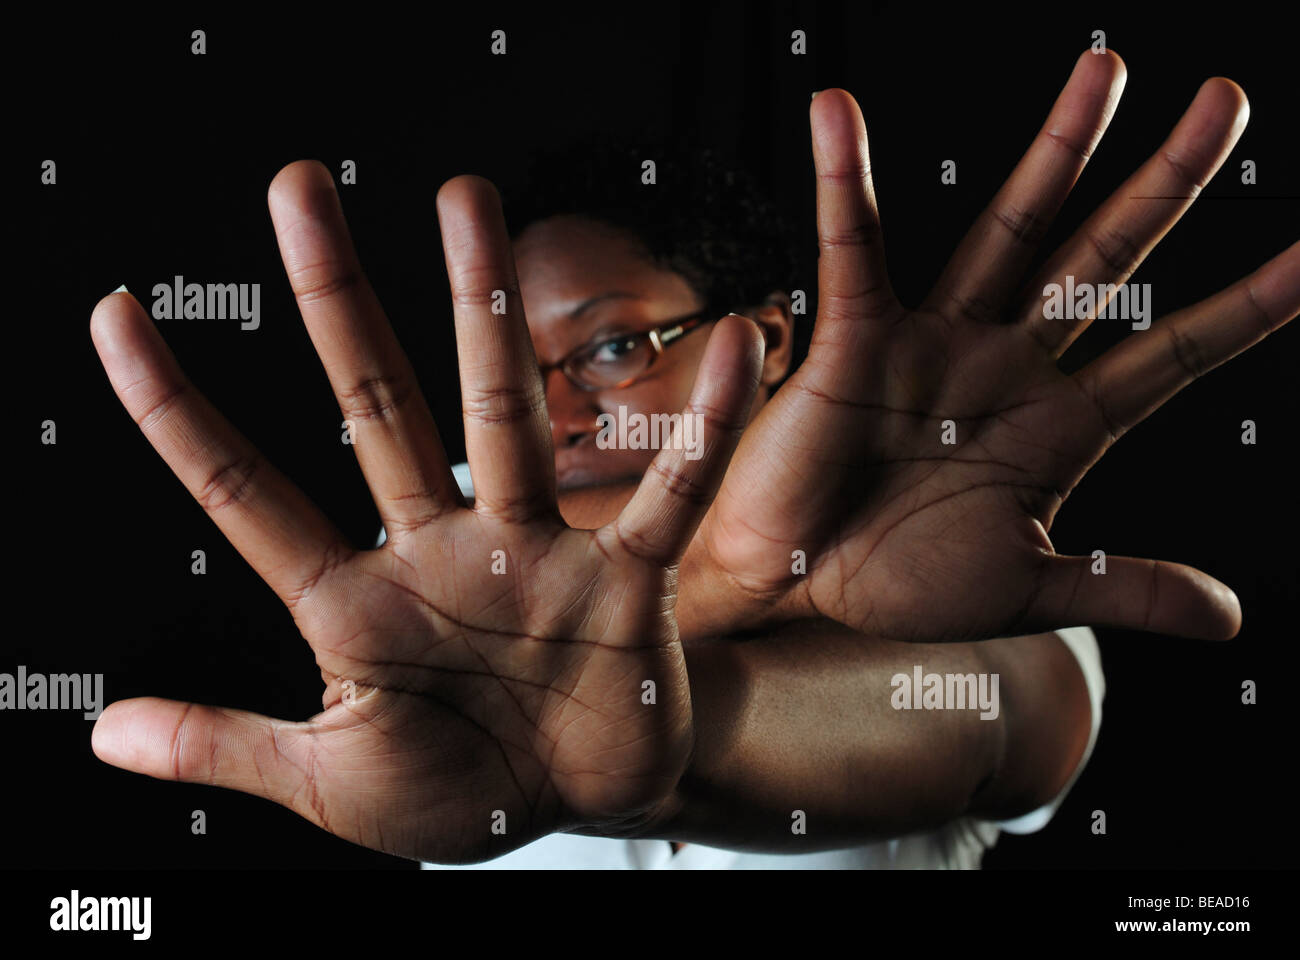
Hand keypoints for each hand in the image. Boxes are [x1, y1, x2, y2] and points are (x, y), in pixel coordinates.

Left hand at [88, 162, 762, 862]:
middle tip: (297, 185)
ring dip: (485, 310)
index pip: (248, 493)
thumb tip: (107, 734)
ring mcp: (533, 555)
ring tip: (466, 200)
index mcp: (358, 603)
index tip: (114, 315)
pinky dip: (698, 432)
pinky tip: (730, 347)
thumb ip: (228, 749)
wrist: (576, 809)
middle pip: (379, 408)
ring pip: (504, 415)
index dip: (178, 414)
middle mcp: (441, 551)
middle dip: (336, 302)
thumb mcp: (332, 782)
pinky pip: (666, 496)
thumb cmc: (457, 794)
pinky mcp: (624, 581)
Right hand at [692, 49, 1298, 642]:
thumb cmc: (896, 581)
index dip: (1243, 308)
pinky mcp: (857, 337)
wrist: (795, 586)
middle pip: (1101, 260)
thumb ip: (1124, 588)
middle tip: (1226, 102)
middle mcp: (1005, 366)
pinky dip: (844, 182)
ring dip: (1054, 152)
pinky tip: (840, 113)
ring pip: (1006, 230)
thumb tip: (1233, 617)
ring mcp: (935, 342)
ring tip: (1105, 71)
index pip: (1168, 355)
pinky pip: (856, 248)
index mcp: (1056, 426)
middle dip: (1165, 184)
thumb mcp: (1025, 585)